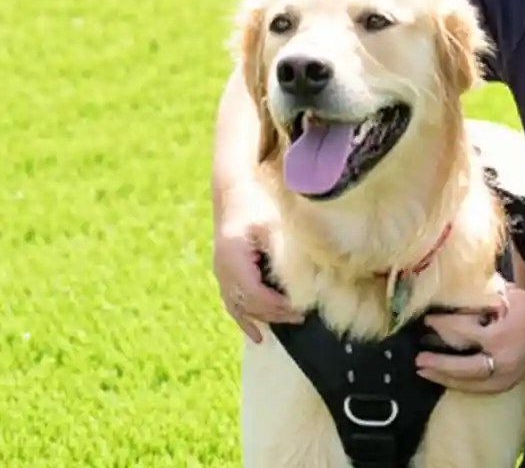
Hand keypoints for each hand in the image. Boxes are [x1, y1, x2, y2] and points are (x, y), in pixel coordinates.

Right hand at [213, 193, 303, 342]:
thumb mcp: (272, 224)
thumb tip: (302, 278)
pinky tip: (257, 336)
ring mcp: (221, 273)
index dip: (279, 307)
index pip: (257, 295)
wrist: (233, 189)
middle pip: (250, 305)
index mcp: (234, 258)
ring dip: (264, 318)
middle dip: (277, 314)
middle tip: (303, 316)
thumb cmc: (256, 202)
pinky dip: (245, 320)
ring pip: (241, 308)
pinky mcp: (224, 273)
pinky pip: (233, 304)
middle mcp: (223, 270)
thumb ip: (282, 251)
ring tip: (290, 322)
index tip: (302, 308)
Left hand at [415, 285, 524, 393]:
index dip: (443, 326)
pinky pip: (479, 388)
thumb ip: (478, 296)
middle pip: (464, 368)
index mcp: (500, 337)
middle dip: (440, 365)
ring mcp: (506, 376)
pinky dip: (461, 384)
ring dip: (446, 378)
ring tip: (425, 372)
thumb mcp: (505, 295)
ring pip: (470, 383)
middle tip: (419, 360)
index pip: (464, 333)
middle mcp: (502, 360)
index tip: (427, 321)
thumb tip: (448, 293)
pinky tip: (446, 380)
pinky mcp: (507, 383)